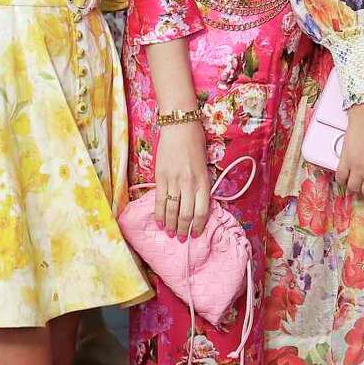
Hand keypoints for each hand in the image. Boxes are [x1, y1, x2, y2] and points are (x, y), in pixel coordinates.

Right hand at [154, 118, 209, 238]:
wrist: (179, 125)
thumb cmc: (195, 143)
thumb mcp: (204, 165)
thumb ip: (201, 184)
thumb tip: (196, 203)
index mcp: (203, 181)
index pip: (202, 211)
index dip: (198, 226)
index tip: (196, 234)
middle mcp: (189, 183)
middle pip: (186, 214)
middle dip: (184, 230)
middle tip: (182, 239)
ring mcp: (173, 181)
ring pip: (172, 210)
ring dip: (171, 225)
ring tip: (171, 234)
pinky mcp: (160, 177)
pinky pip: (159, 200)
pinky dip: (159, 213)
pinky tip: (160, 222)